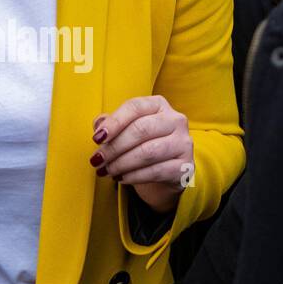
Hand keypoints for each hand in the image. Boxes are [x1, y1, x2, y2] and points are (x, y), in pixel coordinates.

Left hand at [90, 95, 193, 213]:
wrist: (165, 172)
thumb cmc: (141, 145)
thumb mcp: (125, 130)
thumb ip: (111, 124)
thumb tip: (99, 124)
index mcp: (159, 105)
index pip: (135, 107)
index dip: (114, 122)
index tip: (97, 138)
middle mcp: (175, 120)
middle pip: (141, 129)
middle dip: (114, 146)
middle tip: (98, 160)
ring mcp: (183, 143)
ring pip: (148, 152)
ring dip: (122, 163)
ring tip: (107, 170)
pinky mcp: (185, 166)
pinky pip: (156, 171)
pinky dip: (134, 176)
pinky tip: (121, 178)